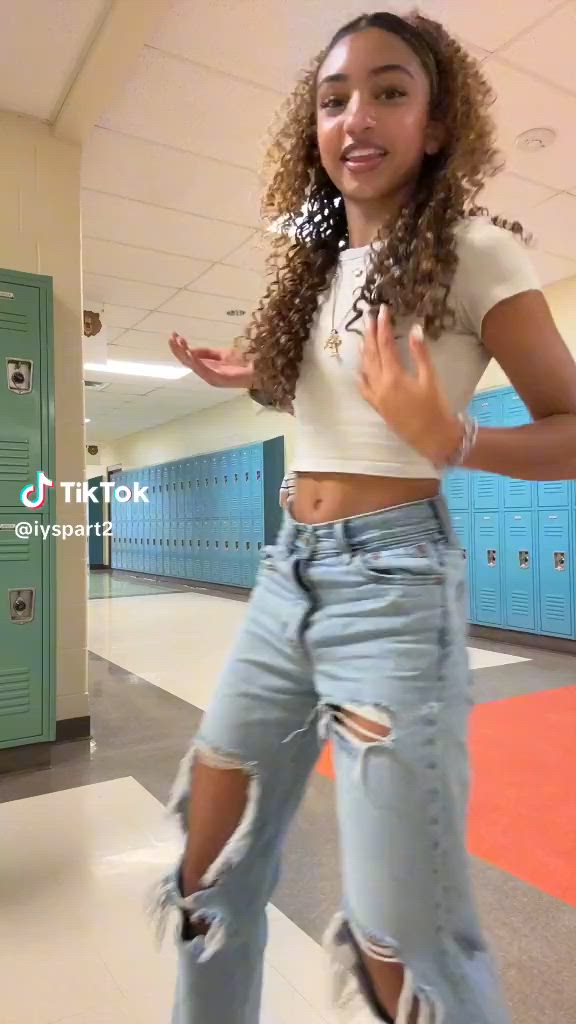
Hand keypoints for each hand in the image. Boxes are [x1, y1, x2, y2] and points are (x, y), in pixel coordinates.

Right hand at [168, 334, 253, 388]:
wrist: (260, 370)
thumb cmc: (243, 362)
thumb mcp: (222, 354)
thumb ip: (207, 353)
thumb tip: (190, 350)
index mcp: (207, 369)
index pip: (189, 358)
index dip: (181, 348)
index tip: (175, 335)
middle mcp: (207, 374)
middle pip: (188, 362)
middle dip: (178, 350)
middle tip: (171, 337)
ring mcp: (212, 378)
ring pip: (193, 365)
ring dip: (183, 354)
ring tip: (177, 342)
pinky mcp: (219, 379)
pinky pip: (203, 369)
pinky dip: (195, 361)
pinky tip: (189, 352)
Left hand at [359, 305, 461, 464]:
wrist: (432, 437)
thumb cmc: (435, 407)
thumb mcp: (430, 378)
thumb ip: (420, 353)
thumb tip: (415, 329)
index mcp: (394, 376)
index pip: (385, 344)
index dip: (383, 326)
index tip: (382, 311)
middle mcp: (380, 385)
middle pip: (372, 354)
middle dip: (370, 334)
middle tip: (369, 318)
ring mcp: (376, 396)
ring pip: (365, 369)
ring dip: (364, 351)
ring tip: (363, 337)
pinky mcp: (377, 406)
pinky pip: (364, 388)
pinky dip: (361, 375)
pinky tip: (360, 369)